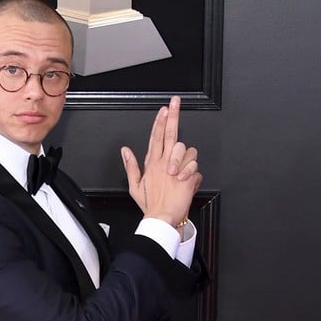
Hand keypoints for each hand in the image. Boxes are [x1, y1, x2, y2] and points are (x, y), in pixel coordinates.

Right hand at [121, 95, 201, 232]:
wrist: (161, 219)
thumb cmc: (151, 205)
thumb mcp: (135, 186)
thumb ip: (131, 166)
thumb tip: (125, 150)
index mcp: (152, 164)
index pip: (156, 137)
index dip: (160, 121)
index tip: (164, 109)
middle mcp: (163, 163)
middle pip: (169, 133)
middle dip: (173, 116)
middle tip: (175, 102)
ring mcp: (176, 169)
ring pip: (188, 151)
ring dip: (188, 160)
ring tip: (182, 174)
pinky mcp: (186, 177)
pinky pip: (196, 168)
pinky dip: (194, 177)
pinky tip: (187, 184)